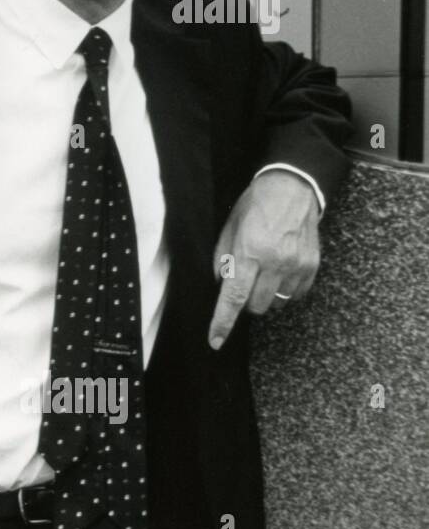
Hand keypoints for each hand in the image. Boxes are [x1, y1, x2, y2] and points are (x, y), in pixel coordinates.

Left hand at [207, 170, 320, 349]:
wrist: (292, 188)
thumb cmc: (255, 207)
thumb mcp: (229, 229)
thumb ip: (222, 260)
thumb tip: (221, 286)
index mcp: (249, 251)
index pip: (233, 296)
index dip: (223, 322)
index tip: (216, 340)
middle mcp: (275, 261)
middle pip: (255, 305)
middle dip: (245, 300)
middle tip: (245, 280)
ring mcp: (297, 265)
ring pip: (276, 303)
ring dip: (265, 295)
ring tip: (263, 271)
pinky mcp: (312, 266)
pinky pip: (296, 295)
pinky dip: (284, 290)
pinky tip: (280, 271)